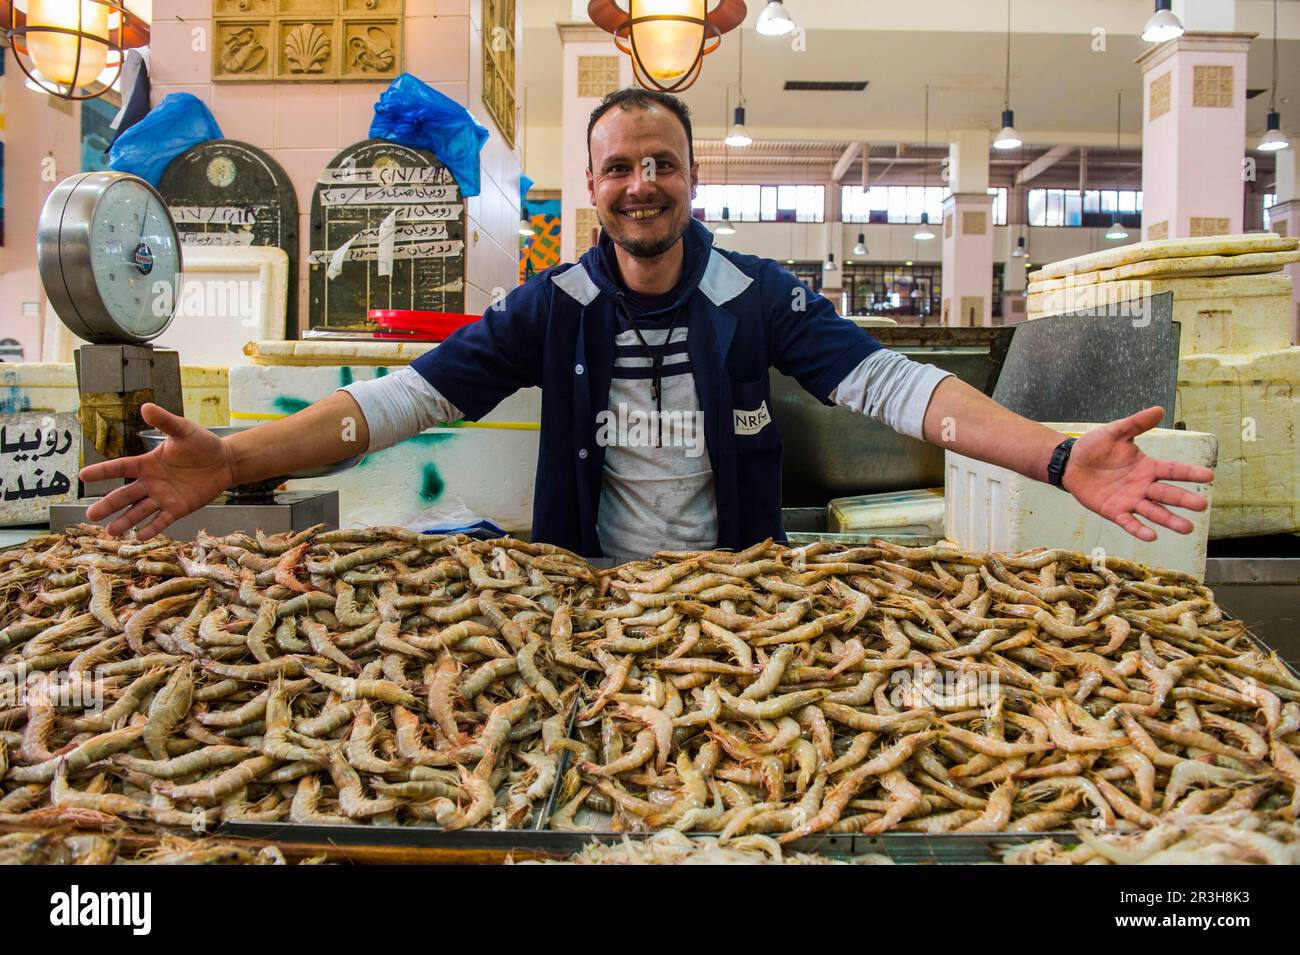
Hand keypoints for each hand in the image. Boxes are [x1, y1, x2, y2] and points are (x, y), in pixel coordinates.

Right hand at [79, 403, 236, 538]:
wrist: (224, 461)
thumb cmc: (201, 443)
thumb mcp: (183, 430)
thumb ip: (165, 421)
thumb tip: (145, 406)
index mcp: (147, 463)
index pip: (120, 467)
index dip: (102, 472)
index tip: (83, 476)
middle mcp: (151, 482)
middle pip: (124, 495)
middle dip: (107, 505)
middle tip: (90, 516)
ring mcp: (163, 497)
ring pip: (139, 511)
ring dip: (125, 521)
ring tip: (110, 532)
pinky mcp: (177, 508)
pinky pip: (162, 520)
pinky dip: (151, 528)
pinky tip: (139, 537)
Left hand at [1062, 406, 1213, 541]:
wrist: (1071, 463)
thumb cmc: (1095, 446)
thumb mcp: (1115, 432)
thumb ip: (1136, 423)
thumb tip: (1159, 409)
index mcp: (1148, 467)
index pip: (1173, 470)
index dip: (1190, 473)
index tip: (1209, 476)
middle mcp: (1143, 486)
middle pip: (1167, 494)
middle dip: (1184, 500)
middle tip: (1202, 506)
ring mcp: (1130, 500)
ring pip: (1154, 511)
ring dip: (1169, 520)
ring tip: (1187, 528)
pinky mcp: (1114, 511)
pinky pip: (1129, 522)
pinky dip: (1139, 529)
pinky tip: (1152, 536)